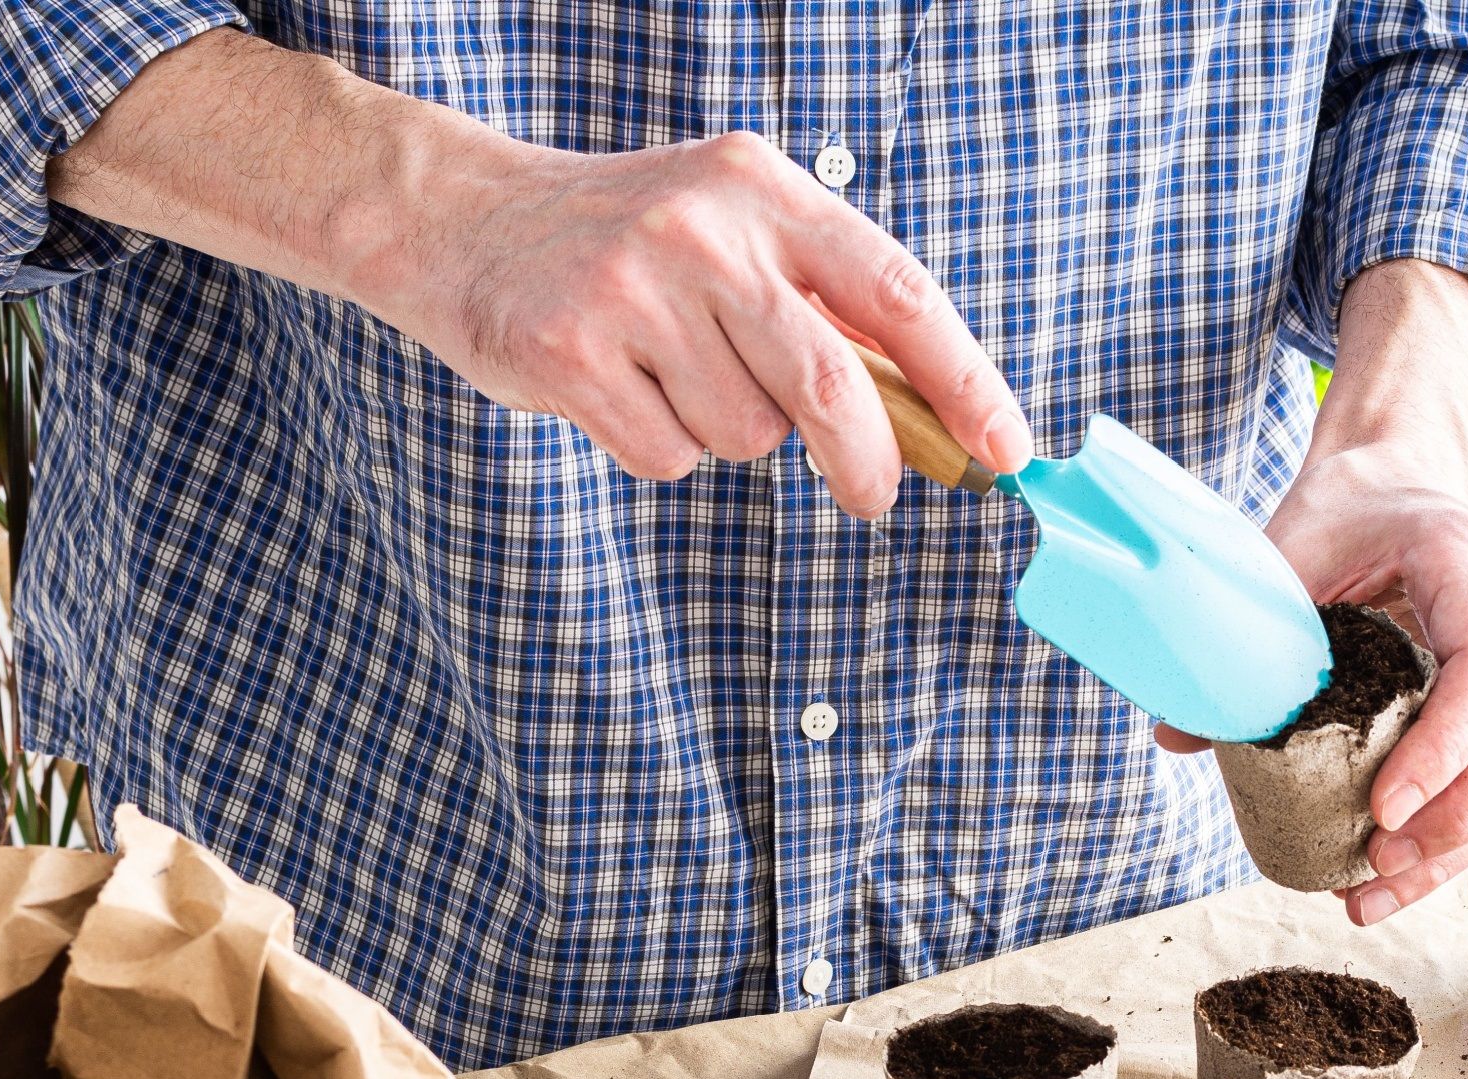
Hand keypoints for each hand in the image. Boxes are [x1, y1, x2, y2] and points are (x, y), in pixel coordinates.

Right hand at [45, 31, 1030, 505]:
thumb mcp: (737, 236)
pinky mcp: (569, 354)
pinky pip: (668, 455)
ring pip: (745, 433)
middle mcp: (703, 229)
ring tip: (675, 376)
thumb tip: (935, 424)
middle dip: (867, 461)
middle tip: (873, 498)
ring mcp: (631, 289)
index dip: (965, 381)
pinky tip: (621, 393)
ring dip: (730, 435)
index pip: (899, 292)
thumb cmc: (631, 248)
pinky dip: (661, 448)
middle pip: (829, 385)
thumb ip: (827, 313)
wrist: (461, 219)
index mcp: (765, 191)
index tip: (1006, 451)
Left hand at [1160, 262, 1467, 924]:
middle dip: (1460, 815)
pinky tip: (1396, 878)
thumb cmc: (1343, 515)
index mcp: (1465, 562)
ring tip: (1379, 891)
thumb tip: (1175, 735)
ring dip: (1462, 842)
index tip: (1386, 807)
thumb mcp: (1284, 550)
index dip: (1446, 746)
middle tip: (1381, 862)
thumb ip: (1239, 632)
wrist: (1395, 486)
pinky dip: (1459, 837)